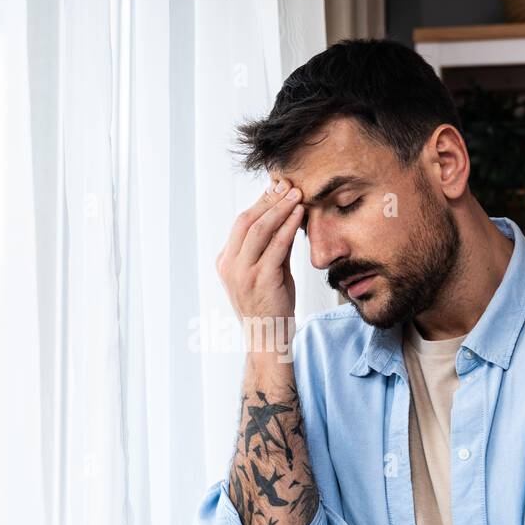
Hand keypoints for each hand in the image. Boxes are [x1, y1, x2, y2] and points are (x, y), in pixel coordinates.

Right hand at [215, 177, 304, 321]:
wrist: (268, 339)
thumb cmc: (270, 306)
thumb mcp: (268, 272)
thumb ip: (273, 248)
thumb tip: (287, 218)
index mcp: (226, 261)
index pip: (241, 223)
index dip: (260, 202)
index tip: (278, 188)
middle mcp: (229, 265)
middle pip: (246, 221)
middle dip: (269, 200)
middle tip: (288, 185)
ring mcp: (242, 272)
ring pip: (258, 229)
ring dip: (279, 208)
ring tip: (296, 194)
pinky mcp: (260, 279)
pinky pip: (275, 245)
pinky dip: (288, 226)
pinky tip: (298, 215)